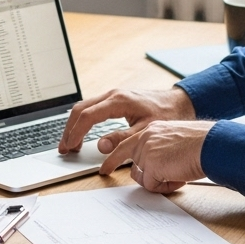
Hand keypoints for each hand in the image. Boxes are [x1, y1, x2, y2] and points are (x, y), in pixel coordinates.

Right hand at [58, 88, 195, 153]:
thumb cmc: (167, 115)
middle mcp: (113, 95)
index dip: (76, 133)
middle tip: (64, 148)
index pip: (87, 116)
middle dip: (69, 129)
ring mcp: (113, 95)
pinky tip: (81, 133)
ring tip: (70, 144)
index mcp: (119, 100)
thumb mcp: (145, 130)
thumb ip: (122, 139)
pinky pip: (92, 108)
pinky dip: (83, 121)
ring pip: (84, 108)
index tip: (70, 147)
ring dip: (74, 125)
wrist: (180, 102)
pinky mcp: (115, 99)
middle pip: (80, 109)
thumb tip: (100, 146)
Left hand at [97, 120, 213, 192]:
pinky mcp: (151, 165)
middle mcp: (146, 138)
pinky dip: (165, 186)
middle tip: (146, 177)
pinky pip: (151, 186)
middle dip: (147, 176)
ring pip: (142, 177)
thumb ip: (159, 152)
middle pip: (133, 165)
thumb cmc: (201, 145)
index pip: (126, 145)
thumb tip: (152, 171)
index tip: (105, 168)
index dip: (114, 159)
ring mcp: (146, 151)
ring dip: (160, 181)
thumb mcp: (175, 142)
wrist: (211, 144)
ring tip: (179, 173)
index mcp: (152, 130)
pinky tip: (179, 177)